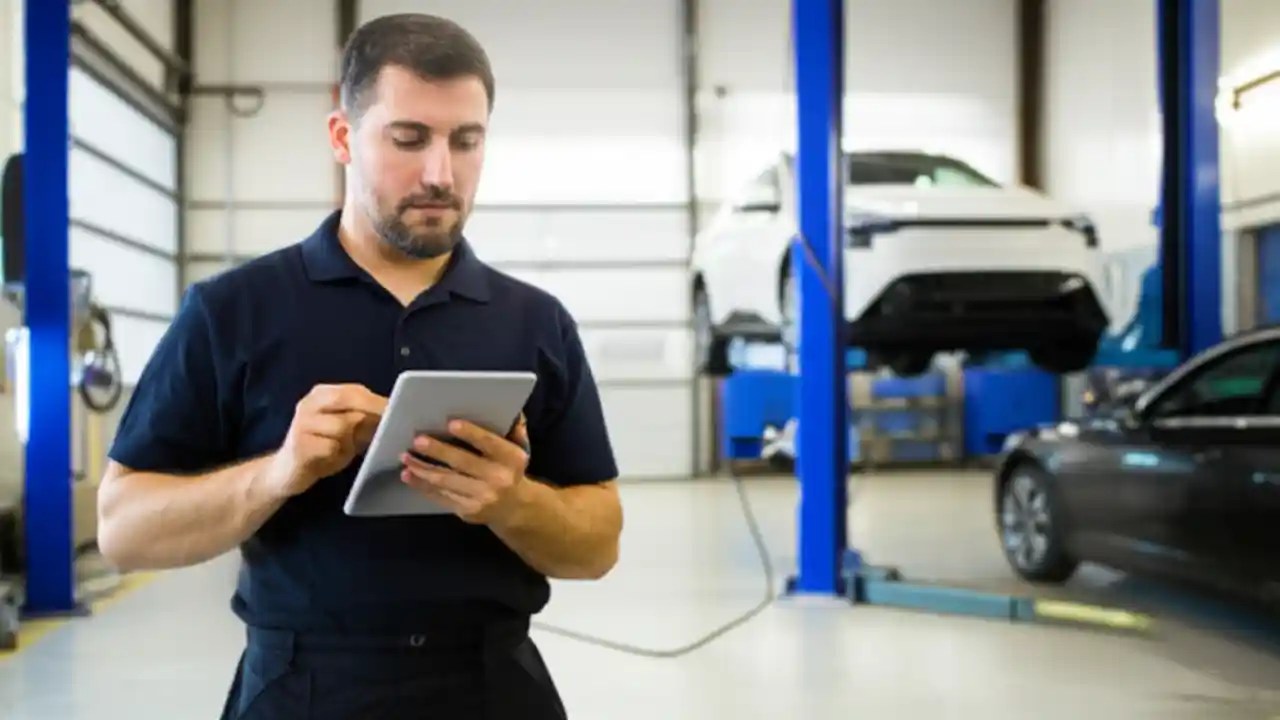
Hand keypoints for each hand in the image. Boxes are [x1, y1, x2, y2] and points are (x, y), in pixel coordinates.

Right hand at [263, 383, 387, 499]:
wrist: (285, 473)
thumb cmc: (321, 449)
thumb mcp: (345, 431)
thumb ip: (363, 420)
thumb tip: (395, 415)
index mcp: (320, 395)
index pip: (354, 391)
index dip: (378, 401)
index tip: (401, 410)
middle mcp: (308, 405)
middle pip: (347, 400)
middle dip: (372, 413)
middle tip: (390, 427)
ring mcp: (301, 424)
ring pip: (342, 425)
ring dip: (352, 440)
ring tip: (348, 449)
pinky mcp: (299, 446)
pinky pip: (331, 447)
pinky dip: (338, 455)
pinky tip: (333, 460)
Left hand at [399, 416, 530, 524]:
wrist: (515, 508)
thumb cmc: (510, 469)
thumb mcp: (519, 448)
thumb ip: (513, 428)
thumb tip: (508, 409)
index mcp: (511, 458)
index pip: (489, 443)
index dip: (470, 433)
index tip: (450, 423)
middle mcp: (498, 479)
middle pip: (463, 462)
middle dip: (438, 451)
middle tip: (417, 440)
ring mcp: (482, 497)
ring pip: (446, 481)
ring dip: (422, 469)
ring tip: (405, 457)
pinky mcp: (467, 511)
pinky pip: (441, 496)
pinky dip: (422, 485)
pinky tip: (409, 475)